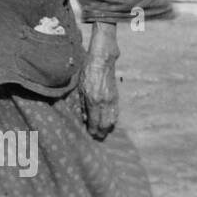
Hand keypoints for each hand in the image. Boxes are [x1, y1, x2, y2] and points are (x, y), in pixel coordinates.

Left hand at [79, 21, 119, 140]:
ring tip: (103, 132)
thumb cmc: (87, 71)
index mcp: (94, 100)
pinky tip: (109, 122)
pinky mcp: (116, 96)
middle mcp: (104, 102)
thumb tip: (84, 117)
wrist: (102, 60)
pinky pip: (116, 112)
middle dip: (101, 132)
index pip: (94, 121)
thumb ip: (82, 103)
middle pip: (105, 123)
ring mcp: (112, 99)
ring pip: (112, 119)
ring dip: (108, 127)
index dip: (93, 130)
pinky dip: (113, 119)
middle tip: (97, 137)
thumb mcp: (80, 87)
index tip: (90, 135)